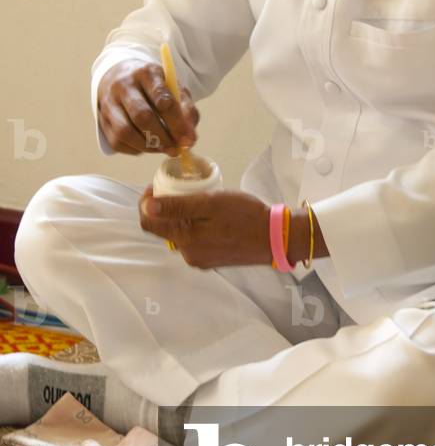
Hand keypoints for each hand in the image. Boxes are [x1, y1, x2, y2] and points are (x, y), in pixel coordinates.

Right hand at [97, 59, 198, 155]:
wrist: (120, 77)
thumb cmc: (154, 86)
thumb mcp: (174, 89)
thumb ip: (186, 110)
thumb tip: (190, 138)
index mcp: (146, 72)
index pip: (162, 97)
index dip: (176, 121)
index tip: (187, 138)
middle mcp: (123, 85)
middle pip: (142, 116)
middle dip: (162, 137)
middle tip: (176, 148)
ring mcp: (109, 102)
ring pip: (125, 131)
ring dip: (148, 146)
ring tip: (163, 149)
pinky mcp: (102, 120)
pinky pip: (117, 142)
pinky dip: (135, 149)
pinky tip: (148, 146)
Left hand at [138, 186, 271, 267]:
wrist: (276, 237)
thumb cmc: (245, 215)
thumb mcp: (210, 203)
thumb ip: (178, 206)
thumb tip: (147, 207)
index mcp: (185, 240)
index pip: (149, 223)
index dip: (146, 203)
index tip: (157, 186)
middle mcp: (188, 254)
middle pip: (164, 229)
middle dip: (166, 208)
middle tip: (181, 188)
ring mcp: (200, 259)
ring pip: (180, 234)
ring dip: (182, 217)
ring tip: (199, 199)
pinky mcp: (212, 260)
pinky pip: (195, 241)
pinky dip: (195, 226)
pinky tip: (211, 216)